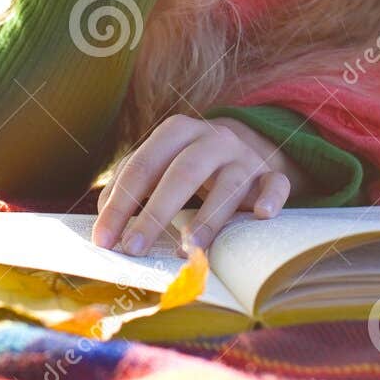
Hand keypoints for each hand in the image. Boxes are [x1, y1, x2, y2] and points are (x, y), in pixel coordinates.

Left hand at [91, 114, 292, 255]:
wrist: (241, 150)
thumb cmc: (187, 165)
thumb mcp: (158, 165)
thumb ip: (130, 185)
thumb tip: (106, 224)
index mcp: (176, 131)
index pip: (143, 166)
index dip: (120, 203)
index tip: (104, 240)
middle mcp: (212, 139)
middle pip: (182, 173)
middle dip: (154, 213)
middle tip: (133, 248)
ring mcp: (244, 157)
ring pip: (228, 184)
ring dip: (208, 216)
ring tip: (188, 245)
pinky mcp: (270, 176)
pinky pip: (275, 184)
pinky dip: (271, 198)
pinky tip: (261, 215)